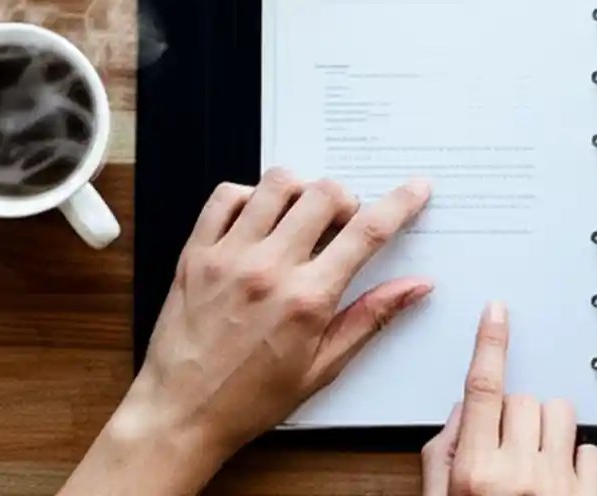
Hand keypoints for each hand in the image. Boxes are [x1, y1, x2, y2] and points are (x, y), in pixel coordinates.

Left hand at [60, 171, 433, 495]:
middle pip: (325, 194)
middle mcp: (268, 269)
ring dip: (302, 190)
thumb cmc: (249, 399)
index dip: (400, 204)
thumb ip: (371, 317)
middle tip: (344, 222)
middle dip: (347, 198)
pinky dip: (250, 196)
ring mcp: (228, 256)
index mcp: (307, 300)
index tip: (415, 189)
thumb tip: (416, 286)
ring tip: (301, 217)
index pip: (366, 233)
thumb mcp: (322, 366)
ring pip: (277, 184)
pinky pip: (226, 196)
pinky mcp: (196, 253)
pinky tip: (259, 219)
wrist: (180, 413)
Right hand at [421, 302, 596, 495]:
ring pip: (560, 413)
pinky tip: (560, 479)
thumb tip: (460, 413)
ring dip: (548, 429)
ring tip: (537, 460)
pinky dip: (577, 460)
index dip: (489, 344)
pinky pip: (589, 449)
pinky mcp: (589, 495)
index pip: (482, 389)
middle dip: (512, 417)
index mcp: (475, 472)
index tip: (495, 313)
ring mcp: (557, 484)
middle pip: (522, 400)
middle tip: (505, 451)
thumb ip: (441, 456)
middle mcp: (517, 474)